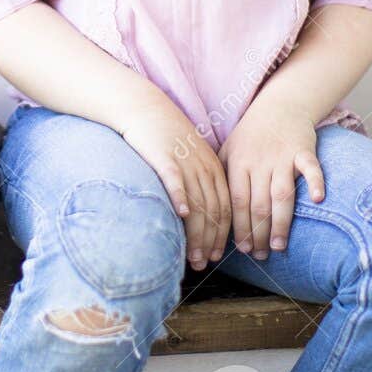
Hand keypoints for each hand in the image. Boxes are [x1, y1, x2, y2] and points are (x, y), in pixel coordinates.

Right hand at [119, 97, 230, 272]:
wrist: (146, 108)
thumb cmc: (166, 137)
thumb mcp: (191, 158)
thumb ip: (198, 183)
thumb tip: (197, 216)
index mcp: (213, 168)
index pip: (224, 207)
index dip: (222, 235)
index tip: (216, 256)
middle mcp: (203, 167)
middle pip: (213, 210)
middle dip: (210, 241)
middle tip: (204, 264)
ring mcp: (185, 162)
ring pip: (197, 202)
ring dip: (197, 233)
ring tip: (193, 256)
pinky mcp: (164, 156)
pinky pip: (175, 179)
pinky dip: (180, 197)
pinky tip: (181, 214)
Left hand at [218, 93, 324, 259]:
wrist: (280, 105)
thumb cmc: (252, 133)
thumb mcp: (228, 150)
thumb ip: (221, 176)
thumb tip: (210, 210)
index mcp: (238, 163)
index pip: (238, 201)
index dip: (240, 227)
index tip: (243, 250)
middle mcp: (259, 162)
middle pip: (258, 204)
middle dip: (259, 233)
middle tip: (261, 255)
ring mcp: (282, 156)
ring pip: (281, 194)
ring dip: (281, 222)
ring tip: (279, 246)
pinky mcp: (304, 150)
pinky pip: (311, 167)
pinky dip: (315, 182)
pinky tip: (318, 199)